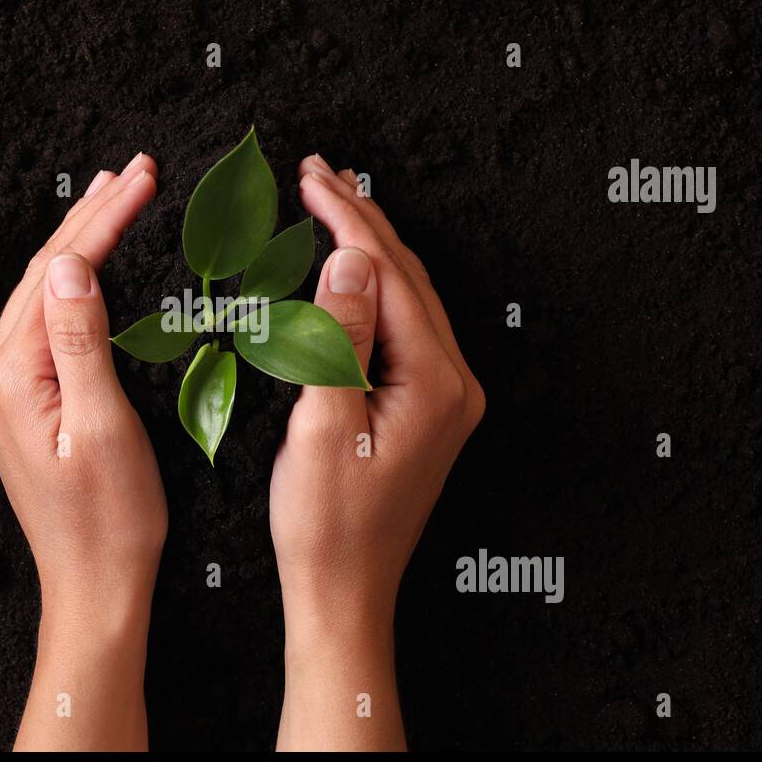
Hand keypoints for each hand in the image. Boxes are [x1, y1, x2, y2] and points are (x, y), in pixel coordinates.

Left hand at [0, 153, 165, 750]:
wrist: (94, 585)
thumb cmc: (109, 520)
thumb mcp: (103, 426)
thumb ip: (80, 341)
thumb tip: (67, 266)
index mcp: (9, 377)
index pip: (58, 274)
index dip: (103, 220)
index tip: (142, 178)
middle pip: (42, 275)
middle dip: (91, 218)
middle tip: (135, 170)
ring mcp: (4, 390)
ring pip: (42, 295)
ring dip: (81, 244)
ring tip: (115, 197)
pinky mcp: (22, 403)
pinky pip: (46, 325)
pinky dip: (74, 285)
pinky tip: (92, 266)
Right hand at [270, 155, 484, 750]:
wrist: (345, 590)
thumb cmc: (325, 524)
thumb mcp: (321, 428)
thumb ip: (340, 338)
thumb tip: (349, 260)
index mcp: (434, 383)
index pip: (388, 275)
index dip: (346, 219)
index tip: (308, 177)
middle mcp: (454, 383)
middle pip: (408, 276)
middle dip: (360, 218)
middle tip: (316, 171)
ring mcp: (446, 396)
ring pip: (410, 297)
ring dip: (369, 247)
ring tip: (331, 200)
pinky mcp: (429, 409)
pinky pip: (405, 326)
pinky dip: (374, 287)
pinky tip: (350, 270)